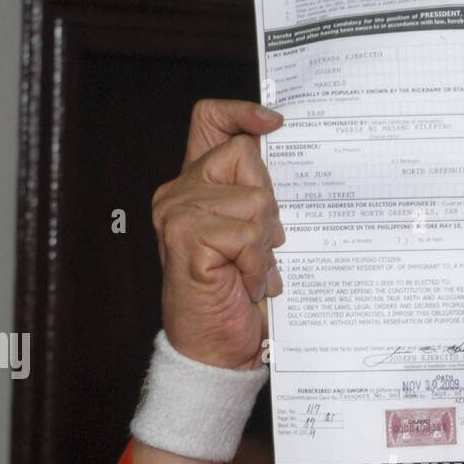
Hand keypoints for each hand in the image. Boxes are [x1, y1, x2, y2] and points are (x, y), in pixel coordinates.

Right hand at [151, 98, 286, 370]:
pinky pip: (245, 234)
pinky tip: (246, 283)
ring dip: (264, 243)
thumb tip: (286, 162)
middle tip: (263, 247)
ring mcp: (178, 213)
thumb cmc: (237, 300)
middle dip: (268, 202)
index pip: (210, 121)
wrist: (217, 351)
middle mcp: (180, 193)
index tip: (275, 122)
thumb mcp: (256, 238)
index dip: (242, 112)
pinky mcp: (185, 238)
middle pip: (245, 156)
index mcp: (196, 186)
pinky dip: (256, 264)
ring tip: (252, 272)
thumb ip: (258, 198)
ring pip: (253, 199)